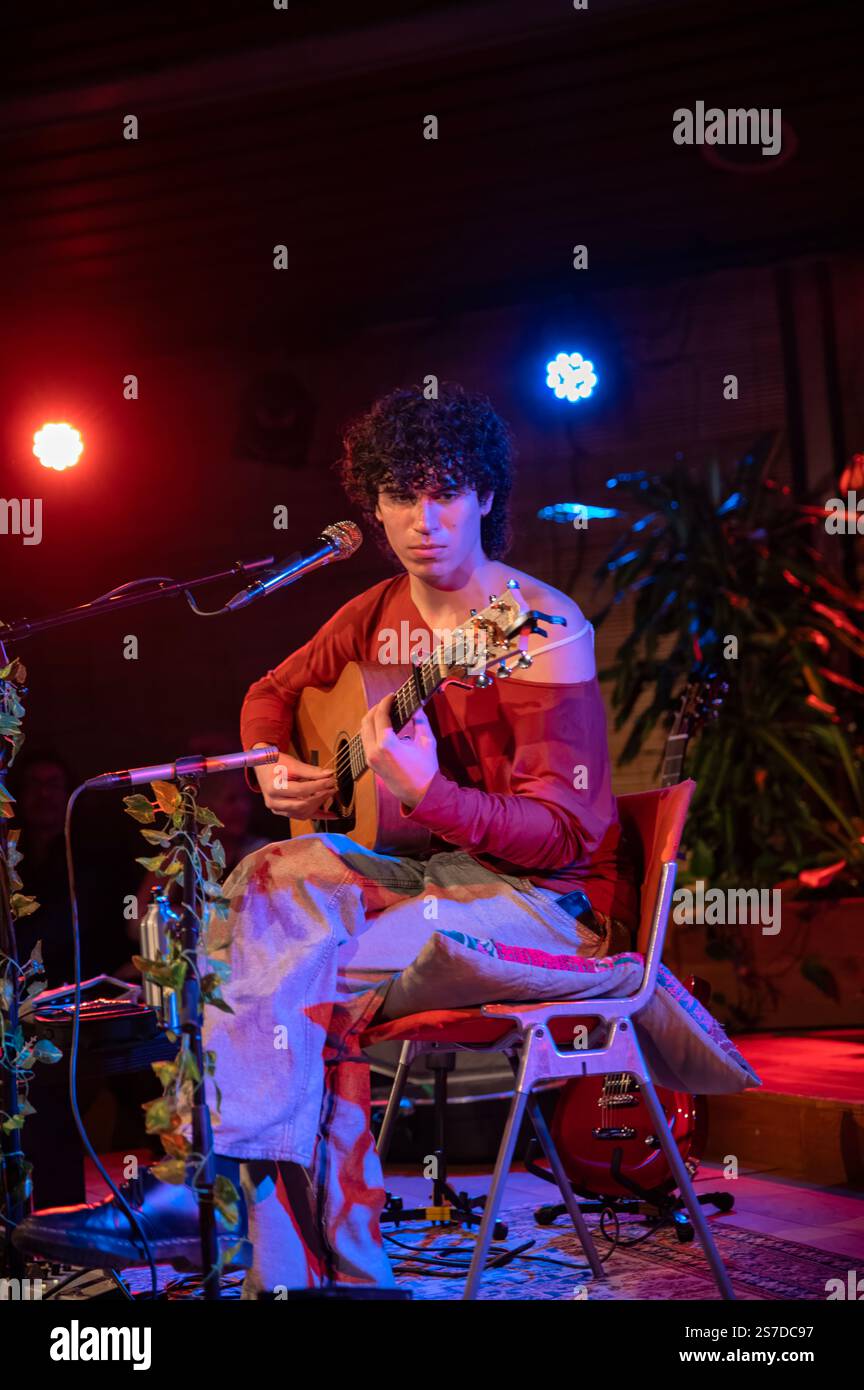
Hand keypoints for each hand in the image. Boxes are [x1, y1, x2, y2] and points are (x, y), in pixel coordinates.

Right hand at [253, 745, 338, 818]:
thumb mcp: (292, 764)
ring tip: (329, 794)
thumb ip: (311, 771)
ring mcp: (277, 809)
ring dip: (318, 804)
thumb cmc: (275, 763)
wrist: (262, 766)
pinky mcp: (283, 812)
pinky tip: (331, 815)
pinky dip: (317, 815)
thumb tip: (329, 774)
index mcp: (274, 788)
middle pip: (302, 804)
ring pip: (303, 813)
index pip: (301, 790)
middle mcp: (273, 802)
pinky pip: (302, 816)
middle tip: (332, 787)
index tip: (331, 780)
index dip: (319, 786)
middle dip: (320, 796)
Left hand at [360, 694, 437, 808]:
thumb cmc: (426, 770)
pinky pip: (365, 740)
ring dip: (372, 718)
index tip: (392, 695)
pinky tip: (383, 726)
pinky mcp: (370, 763)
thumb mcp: (427, 742)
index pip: (380, 715)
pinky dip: (371, 730)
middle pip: (367, 720)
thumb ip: (421, 721)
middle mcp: (374, 750)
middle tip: (388, 702)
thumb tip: (417, 707)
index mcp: (387, 744)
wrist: (420, 794)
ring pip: (363, 730)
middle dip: (376, 708)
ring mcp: (370, 758)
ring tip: (385, 713)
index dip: (386, 702)